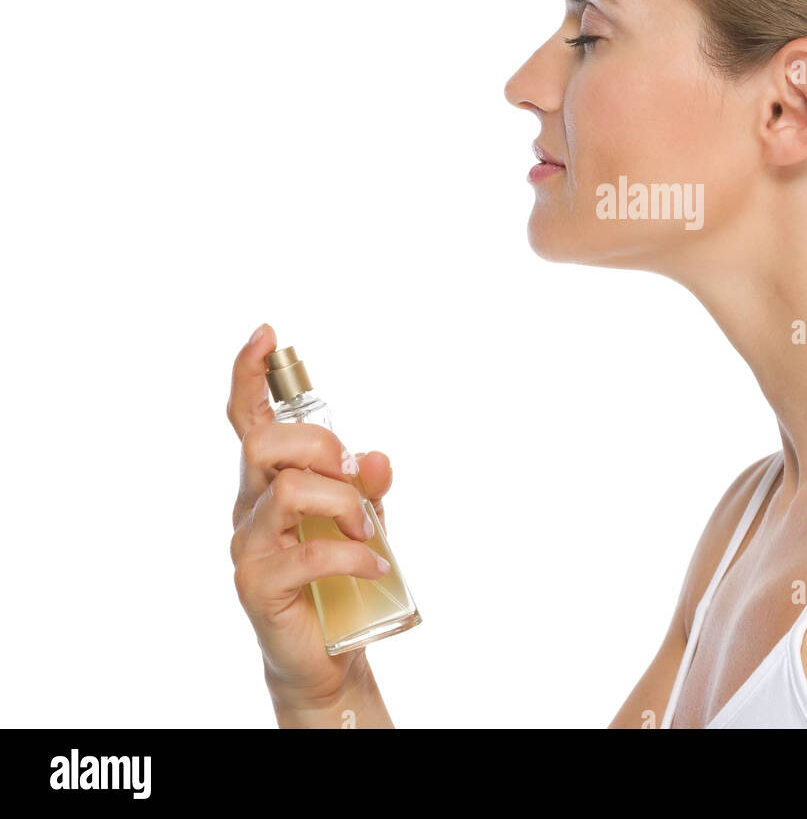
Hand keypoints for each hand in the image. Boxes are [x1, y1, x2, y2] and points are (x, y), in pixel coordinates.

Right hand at [227, 323, 394, 707]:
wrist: (324, 653)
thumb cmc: (337, 573)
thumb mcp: (362, 518)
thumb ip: (369, 485)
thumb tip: (378, 459)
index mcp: (269, 480)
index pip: (248, 419)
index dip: (249, 375)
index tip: (266, 334)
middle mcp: (250, 506)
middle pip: (265, 445)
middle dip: (322, 447)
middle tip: (357, 478)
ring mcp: (249, 546)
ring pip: (289, 492)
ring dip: (344, 503)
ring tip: (368, 530)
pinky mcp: (259, 586)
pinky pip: (308, 552)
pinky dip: (354, 553)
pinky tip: (374, 563)